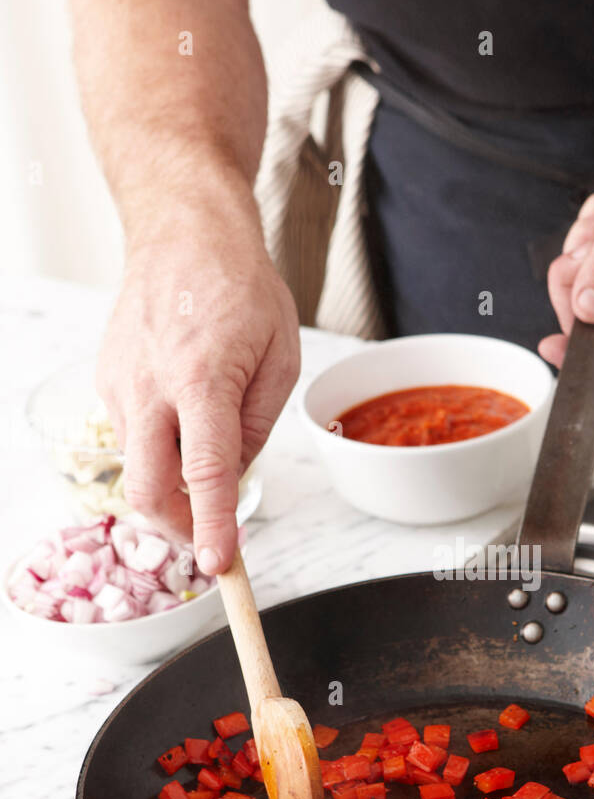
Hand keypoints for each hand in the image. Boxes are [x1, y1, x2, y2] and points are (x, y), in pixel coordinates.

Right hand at [97, 201, 299, 573]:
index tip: (218, 564)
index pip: (205, 474)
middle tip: (209, 535)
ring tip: (209, 438)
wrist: (183, 233)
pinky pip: (133, 437)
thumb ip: (257, 427)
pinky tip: (185, 413)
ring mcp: (120, 385)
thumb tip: (232, 478)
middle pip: (147, 489)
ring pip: (140, 466)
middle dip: (179, 527)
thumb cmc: (242, 289)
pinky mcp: (106, 382)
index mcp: (202, 380)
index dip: (211, 526)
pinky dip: (161, 446)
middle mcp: (150, 387)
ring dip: (173, 479)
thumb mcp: (281, 358)